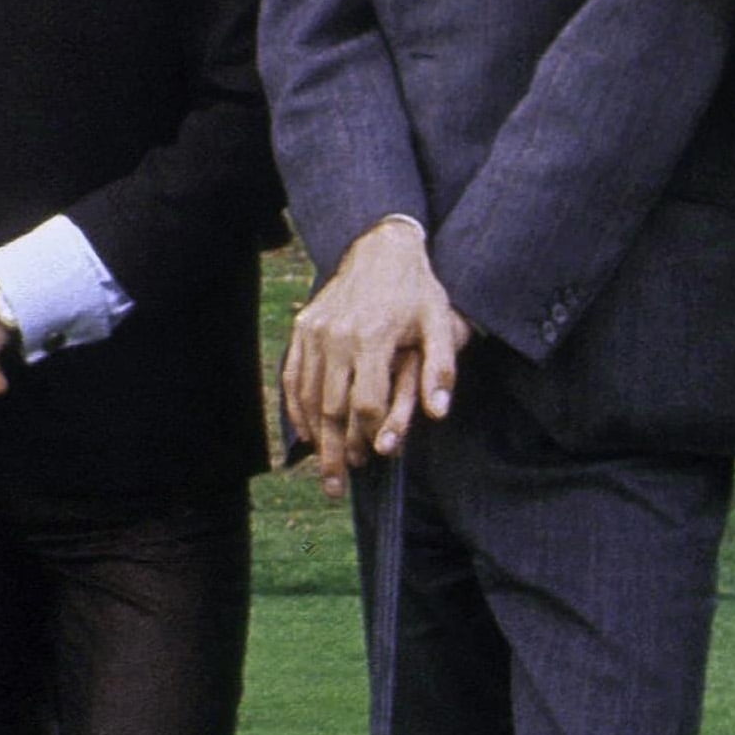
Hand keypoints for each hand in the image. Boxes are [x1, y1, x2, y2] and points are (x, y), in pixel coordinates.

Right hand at [281, 219, 467, 494]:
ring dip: (316, 437)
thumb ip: (440, 369)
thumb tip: (438, 414)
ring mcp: (316, 331)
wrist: (381, 246)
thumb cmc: (417, 289)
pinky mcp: (303, 327)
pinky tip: (307, 433)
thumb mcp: (439, 322)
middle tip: (338, 487)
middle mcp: (338, 336)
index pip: (366, 402)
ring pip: (310, 397)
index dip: (368, 436)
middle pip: (333, 408)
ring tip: (324, 471)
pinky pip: (294, 376)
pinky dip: (297, 408)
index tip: (373, 459)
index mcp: (373, 337)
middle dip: (336, 451)